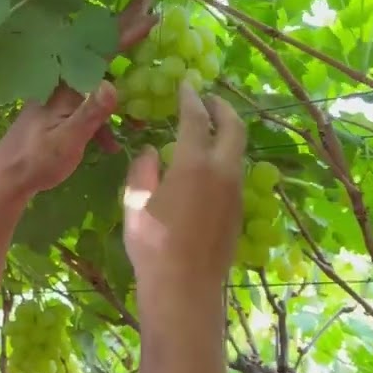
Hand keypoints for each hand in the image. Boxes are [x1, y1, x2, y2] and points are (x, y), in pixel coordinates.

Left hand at [0, 0, 158, 196]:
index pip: (102, 52)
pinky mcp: (60, 114)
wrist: (8, 179)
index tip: (150, 16)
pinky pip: (89, 107)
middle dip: (124, 33)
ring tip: (141, 83)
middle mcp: (64, 85)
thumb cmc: (36, 160)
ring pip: (98, 81)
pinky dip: (104, 121)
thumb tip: (113, 86)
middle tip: (147, 7)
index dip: (127, 33)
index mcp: (66, 87)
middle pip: (100, 53)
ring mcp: (62, 98)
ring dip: (121, 87)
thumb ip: (90, 114)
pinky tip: (112, 144)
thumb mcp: (67, 140)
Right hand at [120, 81, 245, 289]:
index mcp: (195, 163)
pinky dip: (224, 158)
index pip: (196, 118)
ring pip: (237, 151)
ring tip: (208, 131)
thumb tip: (152, 153)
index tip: (186, 85)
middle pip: (233, 128)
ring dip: (226, 134)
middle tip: (208, 99)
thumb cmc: (153, 246)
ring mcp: (235, 192)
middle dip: (221, 108)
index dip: (190, 98)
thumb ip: (143, 171)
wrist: (185, 287)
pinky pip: (234, 173)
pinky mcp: (238, 211)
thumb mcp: (135, 204)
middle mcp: (223, 171)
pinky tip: (208, 168)